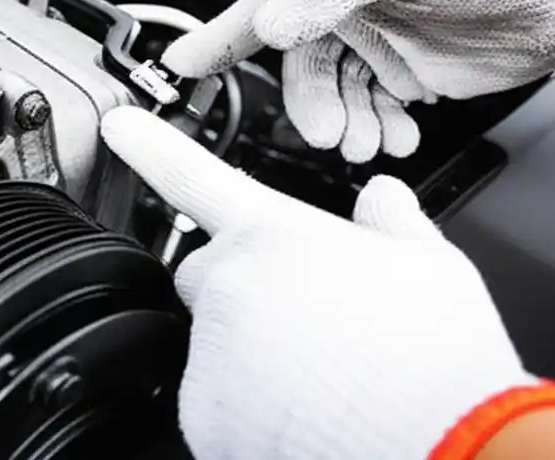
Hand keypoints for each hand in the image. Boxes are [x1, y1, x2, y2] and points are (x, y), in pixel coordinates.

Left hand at [101, 106, 535, 459]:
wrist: (435, 452)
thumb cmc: (438, 365)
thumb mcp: (432, 269)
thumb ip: (393, 224)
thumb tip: (384, 197)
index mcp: (275, 235)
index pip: (193, 174)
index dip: (149, 145)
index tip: (117, 126)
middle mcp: (229, 285)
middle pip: (208, 273)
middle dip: (245, 285)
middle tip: (309, 316)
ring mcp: (210, 352)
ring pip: (216, 340)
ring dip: (251, 348)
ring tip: (324, 373)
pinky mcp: (202, 411)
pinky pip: (215, 396)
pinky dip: (245, 403)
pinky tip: (302, 410)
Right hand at [163, 0, 554, 161]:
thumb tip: (273, 26)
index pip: (261, 6)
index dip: (217, 40)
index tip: (180, 67)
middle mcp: (349, 3)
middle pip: (298, 68)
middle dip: (307, 107)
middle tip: (327, 134)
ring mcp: (381, 40)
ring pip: (333, 96)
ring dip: (344, 126)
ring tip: (367, 142)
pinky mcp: (413, 73)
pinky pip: (373, 111)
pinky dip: (378, 131)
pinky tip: (396, 136)